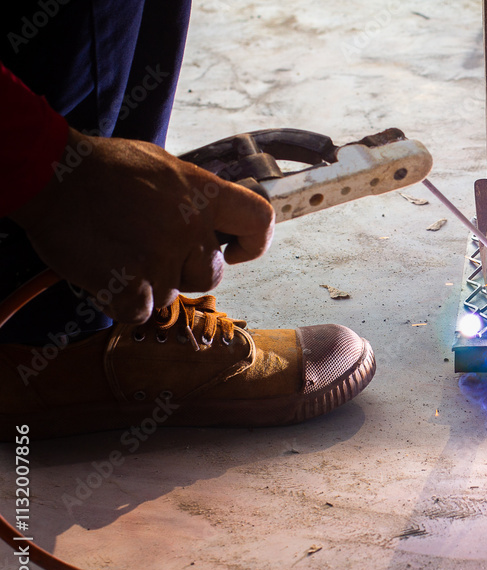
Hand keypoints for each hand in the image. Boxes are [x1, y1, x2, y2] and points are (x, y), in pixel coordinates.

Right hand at [10, 128, 274, 322]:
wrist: (52, 175)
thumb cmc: (104, 169)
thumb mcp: (163, 166)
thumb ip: (193, 194)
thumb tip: (210, 215)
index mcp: (204, 195)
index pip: (258, 221)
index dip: (255, 242)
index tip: (237, 250)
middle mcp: (191, 228)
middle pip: (212, 274)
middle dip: (186, 272)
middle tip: (152, 252)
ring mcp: (162, 256)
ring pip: (173, 293)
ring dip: (150, 284)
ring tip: (122, 253)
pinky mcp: (131, 282)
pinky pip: (142, 311)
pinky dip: (123, 302)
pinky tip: (109, 276)